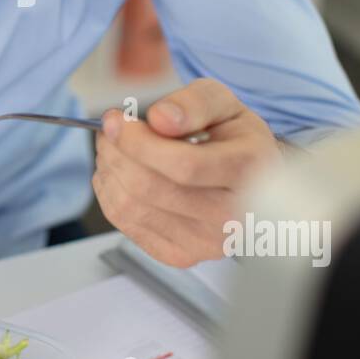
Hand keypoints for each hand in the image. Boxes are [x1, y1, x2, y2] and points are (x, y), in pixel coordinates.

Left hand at [92, 78, 281, 267]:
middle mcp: (230, 216)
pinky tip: (117, 174)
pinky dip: (109, 193)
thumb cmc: (234, 141)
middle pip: (150, 187)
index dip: (138, 141)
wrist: (250, 182)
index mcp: (247, 173)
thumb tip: (161, 118)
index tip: (115, 119)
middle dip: (116, 151)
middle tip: (109, 130)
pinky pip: (126, 223)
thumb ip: (195, 103)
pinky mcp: (181, 255)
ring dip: (108, 171)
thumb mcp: (223, 104)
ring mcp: (205, 243)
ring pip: (132, 207)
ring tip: (112, 149)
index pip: (183, 165)